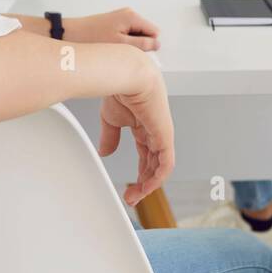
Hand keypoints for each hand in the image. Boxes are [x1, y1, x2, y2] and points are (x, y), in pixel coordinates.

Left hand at [64, 7, 160, 51]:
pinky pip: (126, 34)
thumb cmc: (92, 38)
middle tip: (123, 52)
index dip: (149, 45)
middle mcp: (128, 14)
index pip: (154, 32)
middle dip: (139, 45)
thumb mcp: (121, 44)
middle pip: (146, 33)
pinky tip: (110, 47)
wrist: (69, 34)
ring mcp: (120, 18)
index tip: (136, 53)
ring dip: (130, 44)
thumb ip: (142, 44)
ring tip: (114, 49)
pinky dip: (122, 42)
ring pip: (136, 35)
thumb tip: (157, 44)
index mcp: (132, 17)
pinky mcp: (113, 23)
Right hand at [98, 56, 174, 205]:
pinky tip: (147, 187)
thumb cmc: (119, 89)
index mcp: (144, 126)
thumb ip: (111, 137)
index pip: (146, 155)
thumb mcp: (111, 119)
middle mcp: (155, 132)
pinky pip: (166, 164)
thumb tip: (105, 153)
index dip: (139, 174)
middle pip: (154, 164)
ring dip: (148, 185)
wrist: (126, 74)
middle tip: (130, 198)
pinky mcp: (165, 135)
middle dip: (143, 184)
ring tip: (134, 197)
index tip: (128, 189)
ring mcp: (162, 134)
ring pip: (160, 167)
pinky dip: (157, 178)